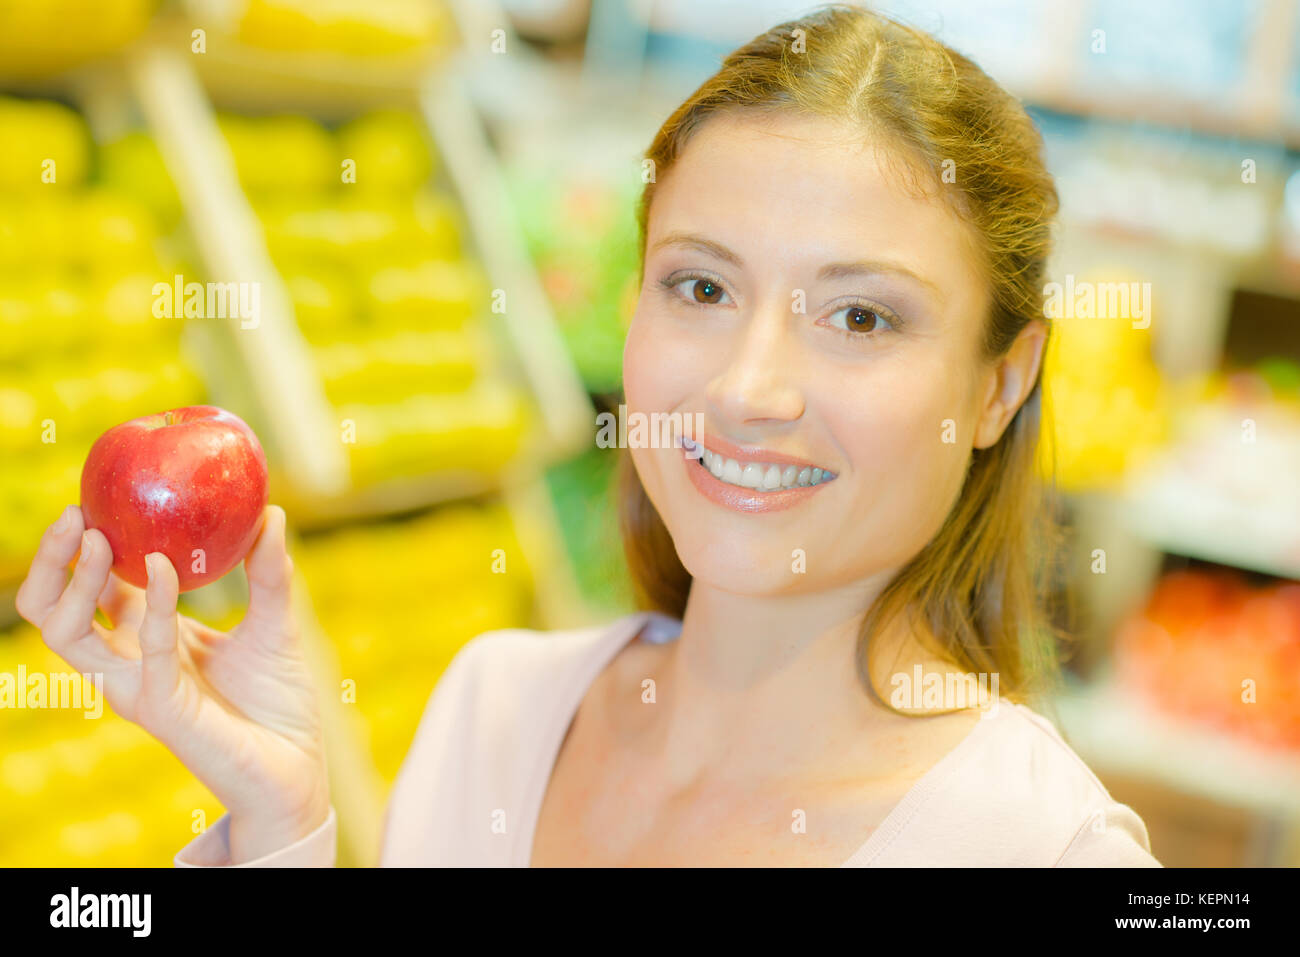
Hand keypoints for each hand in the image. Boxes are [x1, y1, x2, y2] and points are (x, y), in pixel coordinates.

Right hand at [15, 504, 330, 862]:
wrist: (298, 767)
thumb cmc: (278, 703)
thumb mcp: (277, 622)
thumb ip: (269, 572)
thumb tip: (269, 512)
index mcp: (148, 640)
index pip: (92, 591)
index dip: (82, 548)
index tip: (94, 499)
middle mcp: (131, 664)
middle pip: (54, 613)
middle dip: (51, 563)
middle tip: (76, 513)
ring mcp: (139, 688)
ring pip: (67, 637)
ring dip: (75, 582)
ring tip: (97, 536)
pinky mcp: (162, 709)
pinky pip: (143, 652)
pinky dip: (149, 605)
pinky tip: (162, 567)